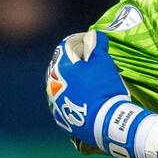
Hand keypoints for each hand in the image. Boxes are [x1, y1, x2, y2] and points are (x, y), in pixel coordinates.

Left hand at [46, 30, 157, 157]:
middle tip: (91, 61)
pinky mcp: (60, 118)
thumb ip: (97, 45)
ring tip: (88, 80)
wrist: (106, 122)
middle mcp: (51, 85)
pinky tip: (84, 97)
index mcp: (59, 68)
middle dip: (75, 60)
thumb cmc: (104, 88)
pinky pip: (64, 102)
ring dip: (72, 80)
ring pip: (61, 85)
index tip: (91, 42)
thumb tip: (94, 35)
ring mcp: (54, 103)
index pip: (66, 47)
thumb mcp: (103, 62)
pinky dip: (72, 96)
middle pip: (61, 66)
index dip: (79, 41)